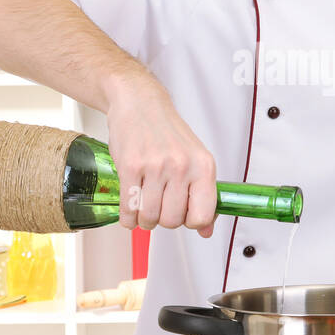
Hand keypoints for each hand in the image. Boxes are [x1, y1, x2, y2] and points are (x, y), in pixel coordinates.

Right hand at [104, 69, 217, 237]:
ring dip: (144, 218)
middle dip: (163, 220)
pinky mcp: (130, 166)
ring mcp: (155, 166)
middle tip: (159, 206)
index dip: (190, 222)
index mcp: (203, 167)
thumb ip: (202, 195)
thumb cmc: (167, 133)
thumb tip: (206, 230)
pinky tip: (130, 209)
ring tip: (144, 205)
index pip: (201, 216)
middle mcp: (181, 166)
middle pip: (172, 221)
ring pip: (149, 217)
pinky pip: (128, 209)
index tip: (183, 215)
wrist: (139, 103)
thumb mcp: (195, 159)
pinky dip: (128, 217)